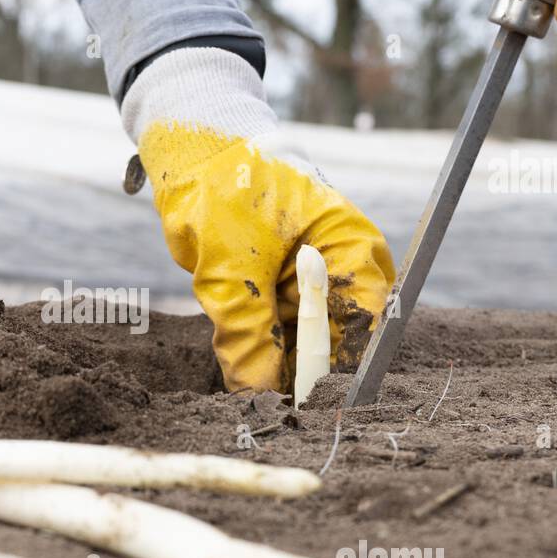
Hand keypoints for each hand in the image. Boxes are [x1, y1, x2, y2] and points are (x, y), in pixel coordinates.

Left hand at [139, 124, 395, 392]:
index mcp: (352, 247)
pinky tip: (238, 347)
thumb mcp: (229, 267)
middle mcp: (344, 265)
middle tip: (266, 397)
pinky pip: (280, 330)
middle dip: (298, 367)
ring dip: (274, 356)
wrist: (195, 155)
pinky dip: (259, 340)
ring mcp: (315, 278)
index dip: (332, 366)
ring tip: (245, 367)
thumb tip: (257, 390)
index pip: (361, 323)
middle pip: (335, 337)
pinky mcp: (287, 288)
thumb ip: (247, 331)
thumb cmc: (224, 192)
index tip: (300, 402)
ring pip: (302, 340)